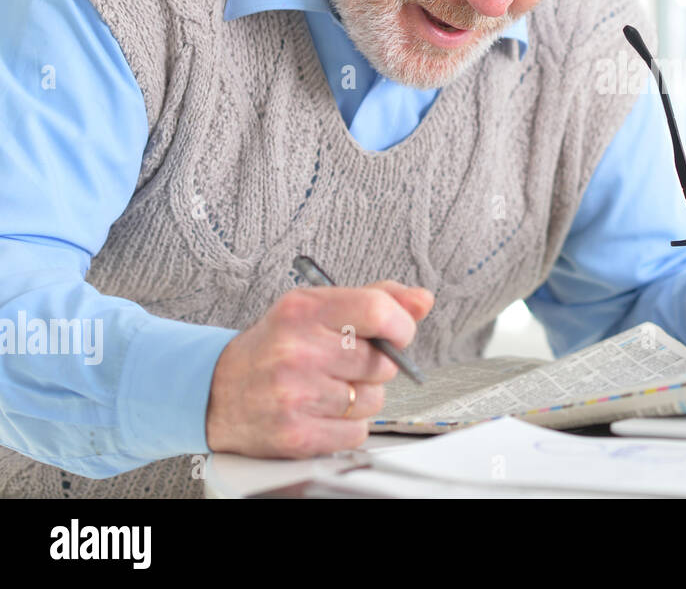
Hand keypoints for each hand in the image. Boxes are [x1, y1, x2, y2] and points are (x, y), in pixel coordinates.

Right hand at [205, 280, 433, 457]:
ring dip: (360, 398)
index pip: (379, 310)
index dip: (401, 326)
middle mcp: (297, 349)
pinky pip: (356, 432)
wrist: (214, 391)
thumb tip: (422, 300)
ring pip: (373, 400)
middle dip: (374, 366)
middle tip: (343, 364)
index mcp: (304, 309)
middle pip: (383, 362)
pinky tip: (319, 412)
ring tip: (326, 388)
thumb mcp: (315, 309)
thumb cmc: (274, 347)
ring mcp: (295, 394)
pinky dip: (346, 426)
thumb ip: (374, 299)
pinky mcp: (296, 434)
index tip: (397, 335)